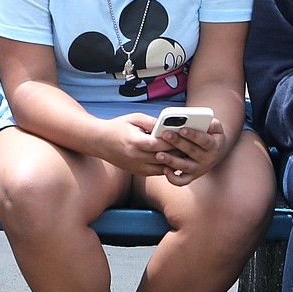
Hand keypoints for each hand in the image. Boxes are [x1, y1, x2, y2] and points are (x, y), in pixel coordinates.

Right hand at [108, 113, 223, 184]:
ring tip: (187, 153)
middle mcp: (136, 158)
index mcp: (135, 142)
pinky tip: (175, 160)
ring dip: (174, 162)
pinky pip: (157, 172)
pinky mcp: (137, 172)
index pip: (160, 144)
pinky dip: (166, 166)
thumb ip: (152, 122)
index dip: (174, 140)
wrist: (99, 142)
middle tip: (193, 145)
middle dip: (179, 151)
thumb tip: (170, 124)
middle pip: (164, 157)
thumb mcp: (134, 119)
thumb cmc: (118, 127)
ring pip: (162, 168)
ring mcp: (136, 167)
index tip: (186, 135)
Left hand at [152, 119, 225, 186]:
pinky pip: (181, 181)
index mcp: (213, 146)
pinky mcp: (191, 177)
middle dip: (178, 143)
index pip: (204, 140)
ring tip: (159, 154)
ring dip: (171, 161)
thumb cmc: (211, 134)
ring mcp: (199, 169)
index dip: (193, 135)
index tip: (182, 128)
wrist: (216, 151)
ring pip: (184, 167)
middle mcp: (207, 159)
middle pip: (192, 152)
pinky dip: (172, 178)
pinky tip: (164, 169)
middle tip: (166, 134)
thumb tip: (199, 120)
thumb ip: (209, 123)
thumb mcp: (215, 127)